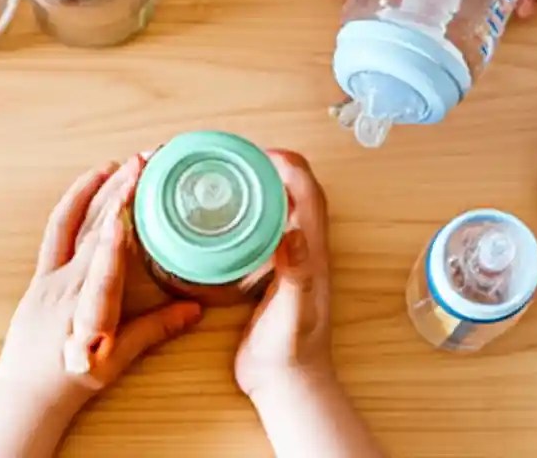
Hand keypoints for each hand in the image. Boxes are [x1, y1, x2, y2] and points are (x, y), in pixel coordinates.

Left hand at [0, 158, 201, 457]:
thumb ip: (155, 330)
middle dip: (121, 191)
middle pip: (96, 228)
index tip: (130, 202)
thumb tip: (195, 310)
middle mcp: (67, 284)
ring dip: (97, 189)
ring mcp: (51, 275)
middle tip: (146, 161)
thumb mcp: (118, 359)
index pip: (105, 262)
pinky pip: (56, 231)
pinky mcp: (42, 274)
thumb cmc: (72, 379)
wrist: (26, 391)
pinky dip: (73, 204)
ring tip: (121, 163)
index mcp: (87, 306)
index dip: (117, 232)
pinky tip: (89, 185)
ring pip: (74, 223)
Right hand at [235, 152, 385, 456]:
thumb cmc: (290, 353)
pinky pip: (262, 235)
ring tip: (230, 177)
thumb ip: (296, 276)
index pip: (309, 196)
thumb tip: (295, 232)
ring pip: (280, 214)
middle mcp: (303, 252)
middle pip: (297, 196)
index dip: (292, 168)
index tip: (263, 153)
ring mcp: (287, 264)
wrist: (285, 385)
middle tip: (241, 157)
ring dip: (263, 190)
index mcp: (312, 254)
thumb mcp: (292, 313)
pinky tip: (224, 222)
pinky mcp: (269, 277)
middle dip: (275, 169)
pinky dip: (248, 218)